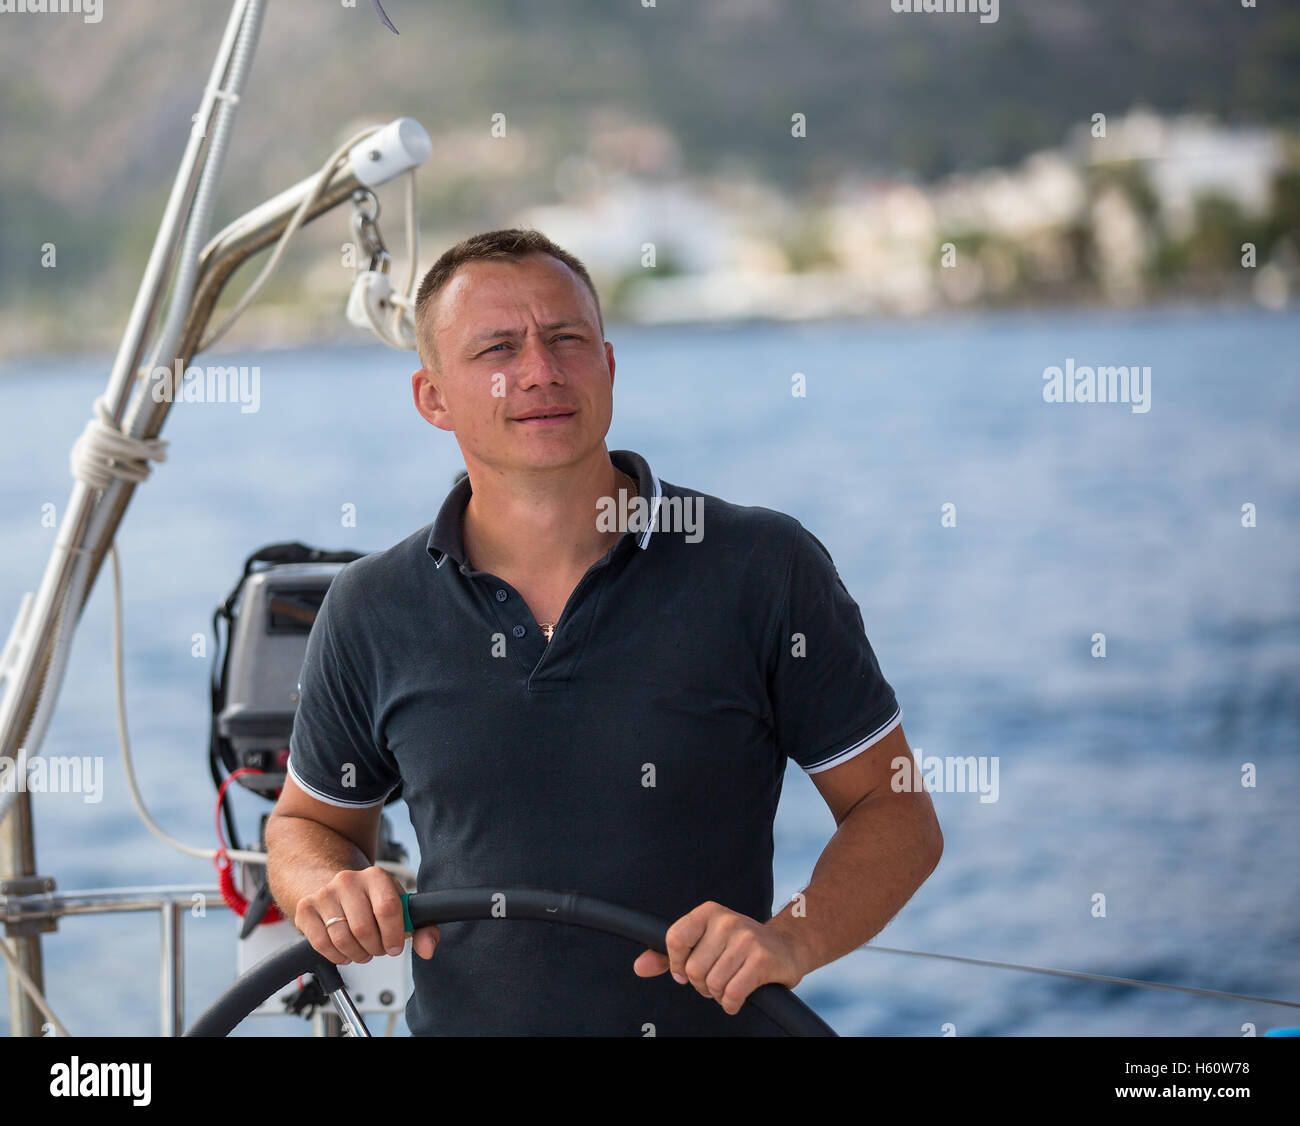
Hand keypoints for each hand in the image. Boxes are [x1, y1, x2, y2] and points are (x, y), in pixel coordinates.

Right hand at [295, 866, 438, 964]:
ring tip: (362, 951)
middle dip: (375, 948)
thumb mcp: (399, 906)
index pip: (388, 908)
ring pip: (342, 939)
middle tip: (377, 949)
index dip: (393, 935)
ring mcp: (324, 894)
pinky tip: (344, 951)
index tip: (394, 946)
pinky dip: (336, 956)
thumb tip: (427, 949)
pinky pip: (321, 944)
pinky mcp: (306, 909)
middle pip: (364, 928)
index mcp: (376, 876)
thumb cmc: (370, 901)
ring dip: (356, 954)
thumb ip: (421, 928)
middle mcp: (348, 880)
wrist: (332, 886)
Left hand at [632, 900, 804, 1014]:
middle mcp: (726, 920)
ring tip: (729, 984)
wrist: (786, 946)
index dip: (676, 964)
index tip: (686, 970)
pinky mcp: (762, 960)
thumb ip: (669, 955)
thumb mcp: (704, 942)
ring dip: (718, 995)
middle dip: (701, 984)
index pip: (674, 939)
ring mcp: (746, 938)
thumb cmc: (738, 946)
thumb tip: (639, 967)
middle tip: (716, 978)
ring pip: (712, 984)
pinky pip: (732, 994)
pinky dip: (731, 1003)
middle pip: (693, 969)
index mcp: (708, 912)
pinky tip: (737, 997)